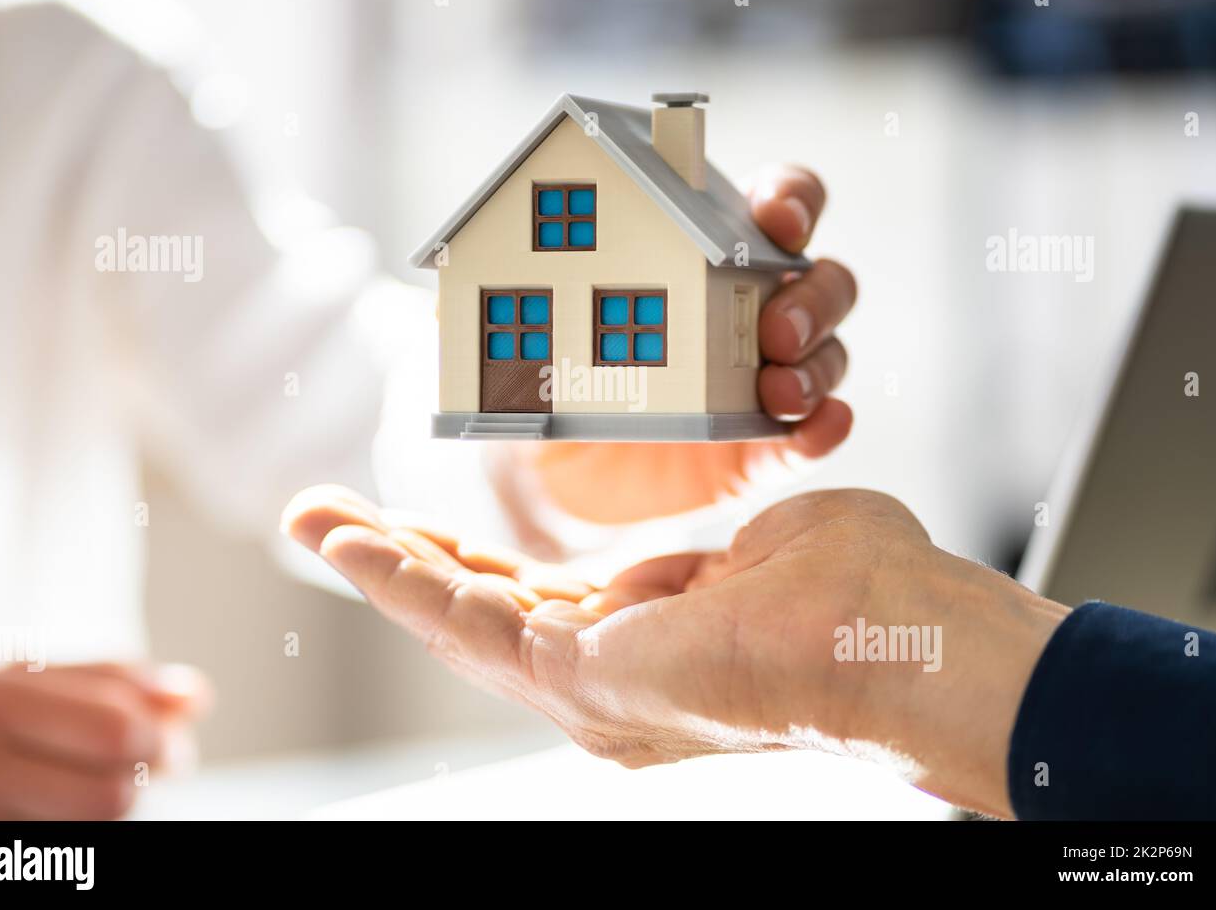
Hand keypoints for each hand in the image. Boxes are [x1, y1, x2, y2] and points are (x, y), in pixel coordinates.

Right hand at [0, 662, 210, 819]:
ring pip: (93, 828)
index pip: (116, 731)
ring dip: (117, 803)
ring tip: (100, 780)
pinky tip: (66, 808)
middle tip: (162, 763)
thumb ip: (114, 680)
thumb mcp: (28, 678)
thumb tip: (197, 698)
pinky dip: (82, 827)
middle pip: (111, 795)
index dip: (163, 738)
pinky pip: (65, 850)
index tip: (175, 741)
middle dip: (147, 778)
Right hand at [284, 485, 1067, 817]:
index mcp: (648, 656)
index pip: (533, 607)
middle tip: (324, 522)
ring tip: (313, 523)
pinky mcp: (582, 680)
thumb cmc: (857, 588)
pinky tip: (355, 544)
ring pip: (456, 625)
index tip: (415, 525)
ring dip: (379, 570)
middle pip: (477, 620)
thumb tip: (657, 571)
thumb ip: (687, 573)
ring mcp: (591, 693)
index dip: (468, 564)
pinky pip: (469, 624)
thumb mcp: (746, 561)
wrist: (902, 631)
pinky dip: (402, 581)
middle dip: (398, 567)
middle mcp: (608, 688)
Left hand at [512, 165, 856, 523]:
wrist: (539, 469)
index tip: (773, 212)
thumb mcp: (510, 321)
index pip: (770, 204)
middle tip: (774, 325)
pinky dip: (822, 427)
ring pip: (825, 353)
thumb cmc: (534, 368)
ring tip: (779, 388)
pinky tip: (817, 428)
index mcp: (697, 250)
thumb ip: (492, 297)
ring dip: (818, 364)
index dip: (789, 198)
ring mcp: (756, 378)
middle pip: (819, 279)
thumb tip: (437, 296)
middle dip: (812, 293)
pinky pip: (808, 433)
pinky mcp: (757, 447)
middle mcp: (742, 307)